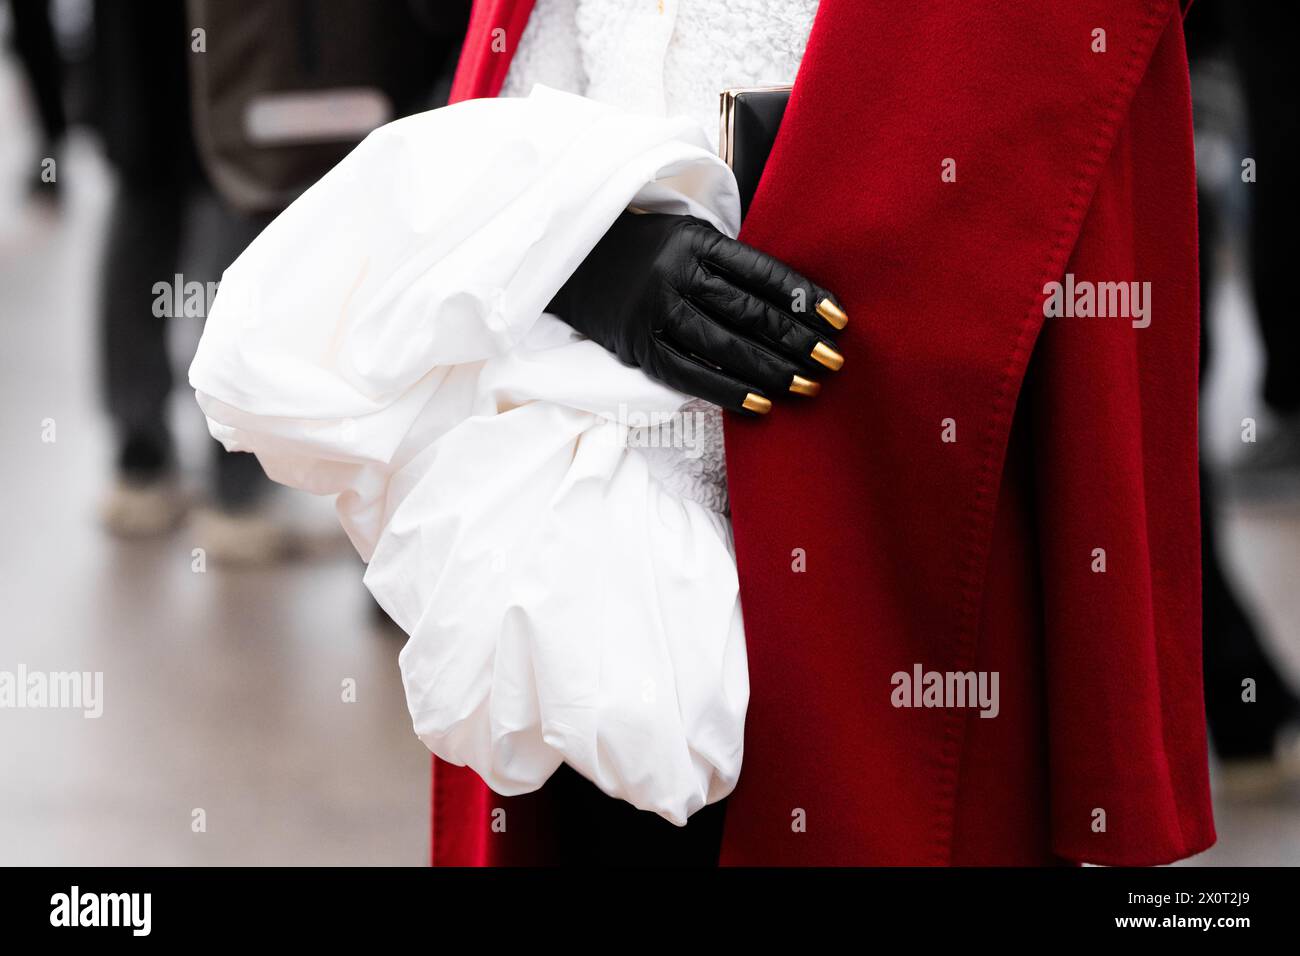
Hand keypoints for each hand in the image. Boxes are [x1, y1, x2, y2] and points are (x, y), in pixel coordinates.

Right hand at [546, 211, 846, 414]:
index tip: (839, 320)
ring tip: (807, 385)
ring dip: (771, 370)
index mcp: (696, 241)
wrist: (573, 260)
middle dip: (797, 340)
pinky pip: (691, 374)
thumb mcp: (687, 238)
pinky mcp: (639, 346)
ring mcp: (655, 312)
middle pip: (749, 312)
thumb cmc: (647, 251)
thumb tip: (796, 304)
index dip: (803, 298)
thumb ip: (731, 264)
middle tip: (834, 361)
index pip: (762, 272)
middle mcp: (676, 274)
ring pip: (724, 346)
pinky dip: (728, 391)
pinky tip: (761, 404)